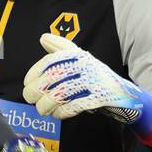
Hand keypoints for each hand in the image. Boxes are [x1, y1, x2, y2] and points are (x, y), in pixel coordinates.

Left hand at [22, 32, 142, 120]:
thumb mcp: (80, 59)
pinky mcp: (98, 98)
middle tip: (32, 100)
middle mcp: (85, 65)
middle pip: (50, 79)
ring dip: (46, 106)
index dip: (34, 73)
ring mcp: (92, 82)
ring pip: (58, 95)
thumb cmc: (96, 77)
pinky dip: (61, 113)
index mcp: (78, 56)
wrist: (124, 95)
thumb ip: (61, 48)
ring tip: (44, 109)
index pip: (49, 62)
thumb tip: (43, 38)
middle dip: (35, 92)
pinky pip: (72, 107)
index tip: (27, 83)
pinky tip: (59, 114)